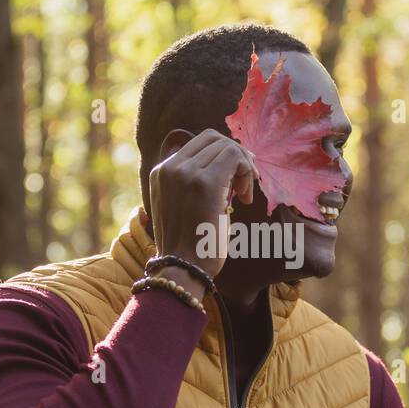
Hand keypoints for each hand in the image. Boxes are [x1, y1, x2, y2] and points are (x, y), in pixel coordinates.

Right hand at [148, 128, 256, 286]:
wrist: (182, 269)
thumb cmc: (189, 246)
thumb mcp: (184, 207)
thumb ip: (196, 183)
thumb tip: (228, 166)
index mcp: (162, 172)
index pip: (198, 143)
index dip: (223, 154)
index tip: (236, 178)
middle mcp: (170, 167)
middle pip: (213, 138)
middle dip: (236, 157)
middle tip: (246, 183)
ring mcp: (186, 172)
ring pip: (226, 146)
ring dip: (243, 167)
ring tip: (245, 195)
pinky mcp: (205, 182)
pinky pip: (234, 157)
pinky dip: (247, 172)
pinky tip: (246, 197)